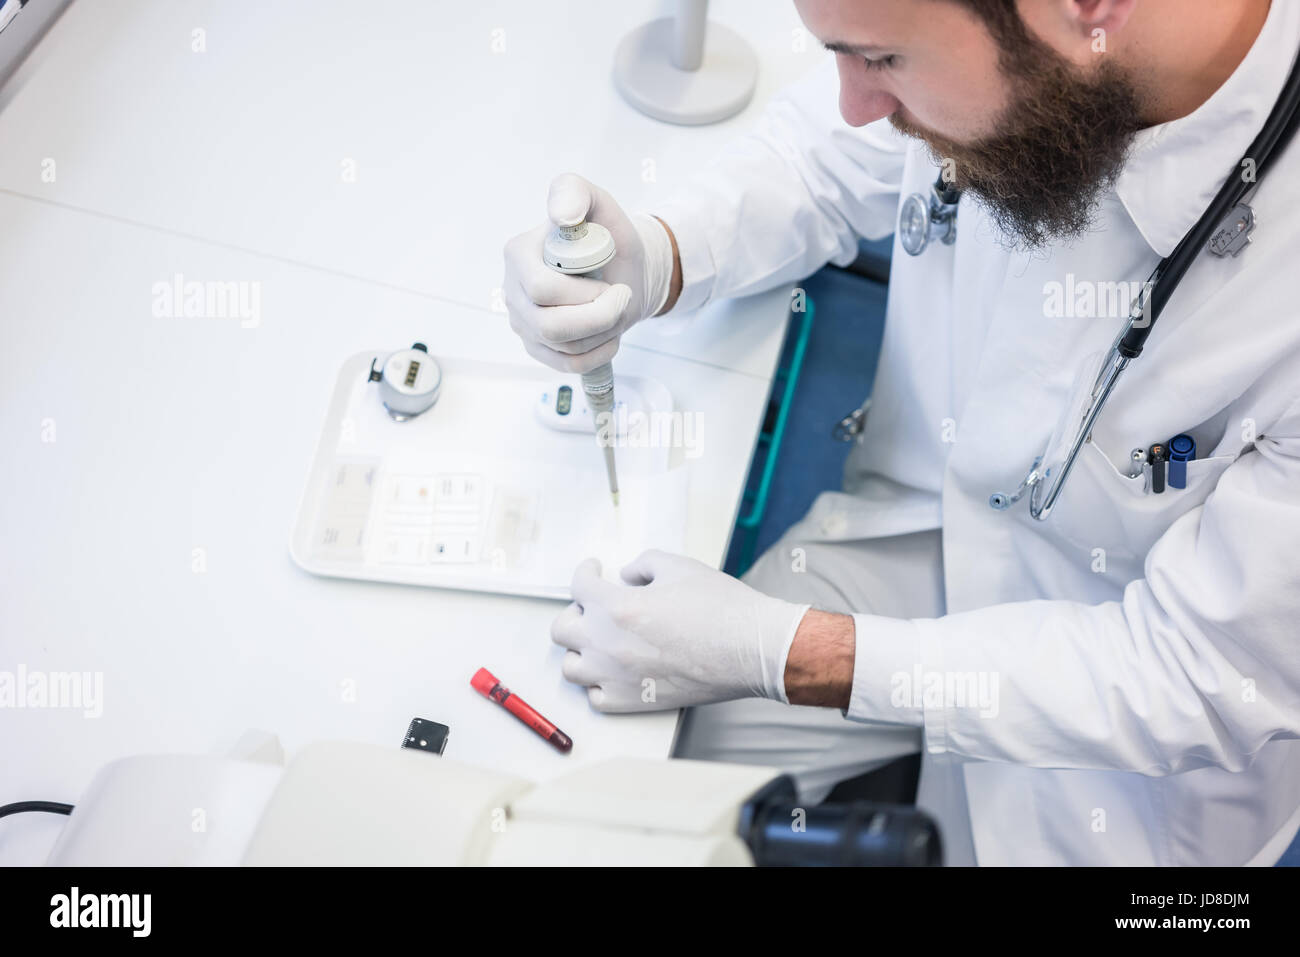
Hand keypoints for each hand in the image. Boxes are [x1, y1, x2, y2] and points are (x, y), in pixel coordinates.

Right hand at [502, 173, 674, 373]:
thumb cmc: (606, 238)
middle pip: (552, 326)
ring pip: (563, 348)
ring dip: (603, 332)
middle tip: (620, 297)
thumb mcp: (599, 205)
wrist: (618, 272)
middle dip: (599, 317)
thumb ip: (576, 193)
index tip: (612, 283)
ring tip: (614, 310)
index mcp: (518, 254)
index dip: (586, 294)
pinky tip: (609, 332)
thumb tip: (561, 215)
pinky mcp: (537, 347)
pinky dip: (600, 351)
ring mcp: (522, 322)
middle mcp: (513, 290)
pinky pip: (569, 364)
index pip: (544, 290)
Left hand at [551, 550, 810, 711]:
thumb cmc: (721, 607)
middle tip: (595, 607)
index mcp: (615, 606)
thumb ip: (644, 564)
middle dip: (576, 612)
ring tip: (599, 642)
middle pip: (562, 630)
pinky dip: (598, 684)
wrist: (751, 648)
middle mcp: (607, 644)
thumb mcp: (678, 566)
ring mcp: (616, 677)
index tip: (595, 569)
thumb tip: (628, 575)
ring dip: (581, 650)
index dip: (586, 571)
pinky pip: (595, 698)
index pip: (578, 585)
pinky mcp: (634, 702)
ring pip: (571, 668)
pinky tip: (613, 671)